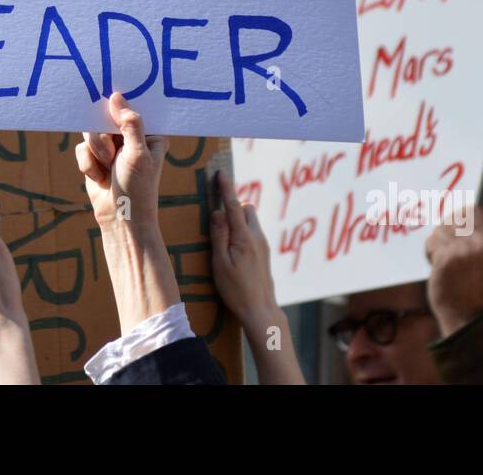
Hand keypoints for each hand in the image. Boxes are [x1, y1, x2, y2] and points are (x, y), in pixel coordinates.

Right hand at [75, 92, 167, 225]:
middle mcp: (130, 137)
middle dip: (104, 136)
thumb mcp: (138, 153)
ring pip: (90, 132)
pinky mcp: (95, 157)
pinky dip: (87, 163)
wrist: (120, 219)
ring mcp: (112, 147)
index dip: (119, 103)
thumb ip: (129, 124)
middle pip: (105, 117)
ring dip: (96, 151)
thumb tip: (117, 97)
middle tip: (110, 153)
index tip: (107, 95)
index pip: (132, 108)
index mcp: (149, 133)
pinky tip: (99, 178)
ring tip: (107, 168)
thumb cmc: (137, 188)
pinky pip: (81, 147)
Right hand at [210, 170, 279, 329]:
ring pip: (250, 221)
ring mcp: (263, 244)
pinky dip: (242, 232)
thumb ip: (219, 235)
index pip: (233, 206)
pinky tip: (233, 251)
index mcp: (244, 237)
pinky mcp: (264, 253)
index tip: (220, 173)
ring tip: (223, 240)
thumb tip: (218, 212)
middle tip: (217, 221)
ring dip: (238, 221)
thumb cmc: (236, 289)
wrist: (260, 310)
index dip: (226, 189)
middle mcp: (257, 237)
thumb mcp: (220, 263)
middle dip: (233, 207)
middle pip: (246, 209)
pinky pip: (253, 233)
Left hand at [424, 205, 482, 337]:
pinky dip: (431, 254)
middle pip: (457, 217)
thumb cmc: (473, 282)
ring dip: (439, 244)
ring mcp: (465, 250)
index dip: (466, 218)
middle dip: (450, 230)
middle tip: (453, 251)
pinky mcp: (447, 258)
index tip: (463, 235)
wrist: (465, 313)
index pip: (477, 210)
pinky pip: (431, 244)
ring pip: (441, 230)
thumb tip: (465, 210)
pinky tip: (441, 268)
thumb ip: (479, 233)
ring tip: (449, 263)